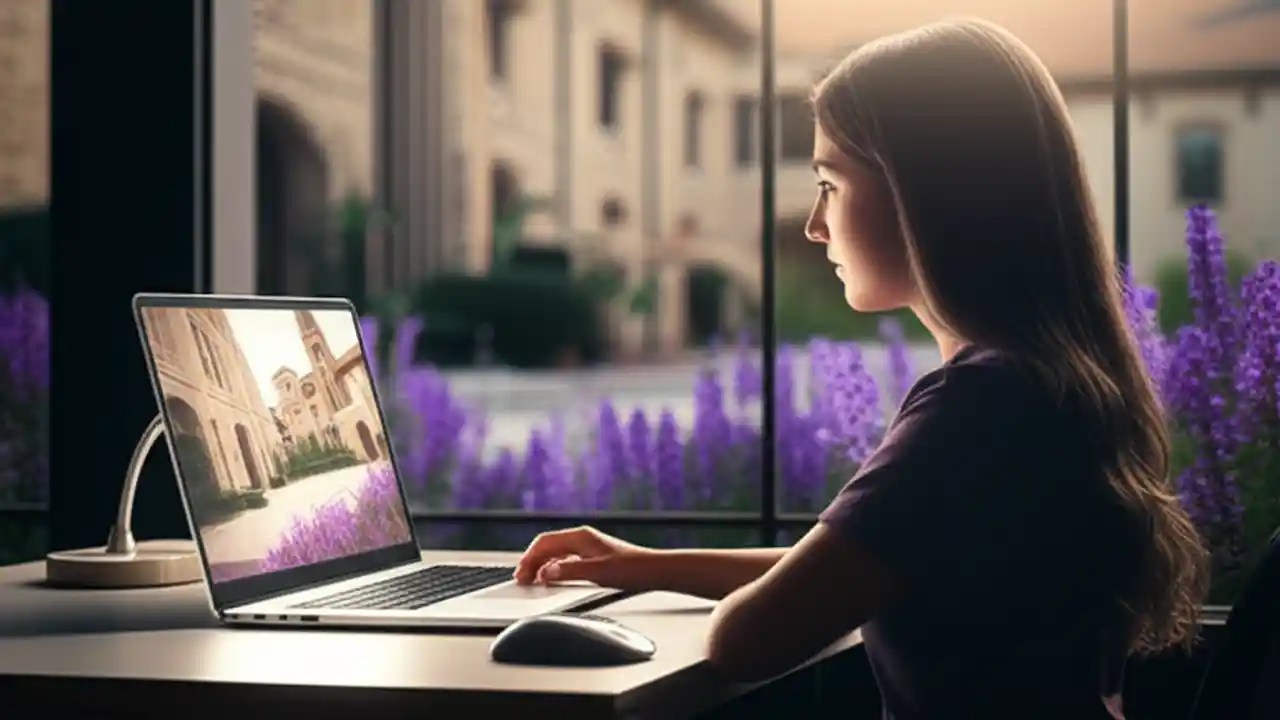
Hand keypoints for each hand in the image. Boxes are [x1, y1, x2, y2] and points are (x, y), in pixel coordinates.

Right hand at [512, 525, 654, 590]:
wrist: (654, 570)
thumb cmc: (631, 569)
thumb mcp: (597, 572)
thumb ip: (569, 571)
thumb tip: (546, 572)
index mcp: (580, 537)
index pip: (545, 542)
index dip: (529, 558)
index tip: (520, 574)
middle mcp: (583, 539)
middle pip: (548, 547)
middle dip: (532, 562)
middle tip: (522, 580)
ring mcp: (588, 547)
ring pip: (556, 553)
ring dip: (542, 566)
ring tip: (533, 581)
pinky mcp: (594, 557)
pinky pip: (566, 560)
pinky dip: (555, 569)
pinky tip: (554, 580)